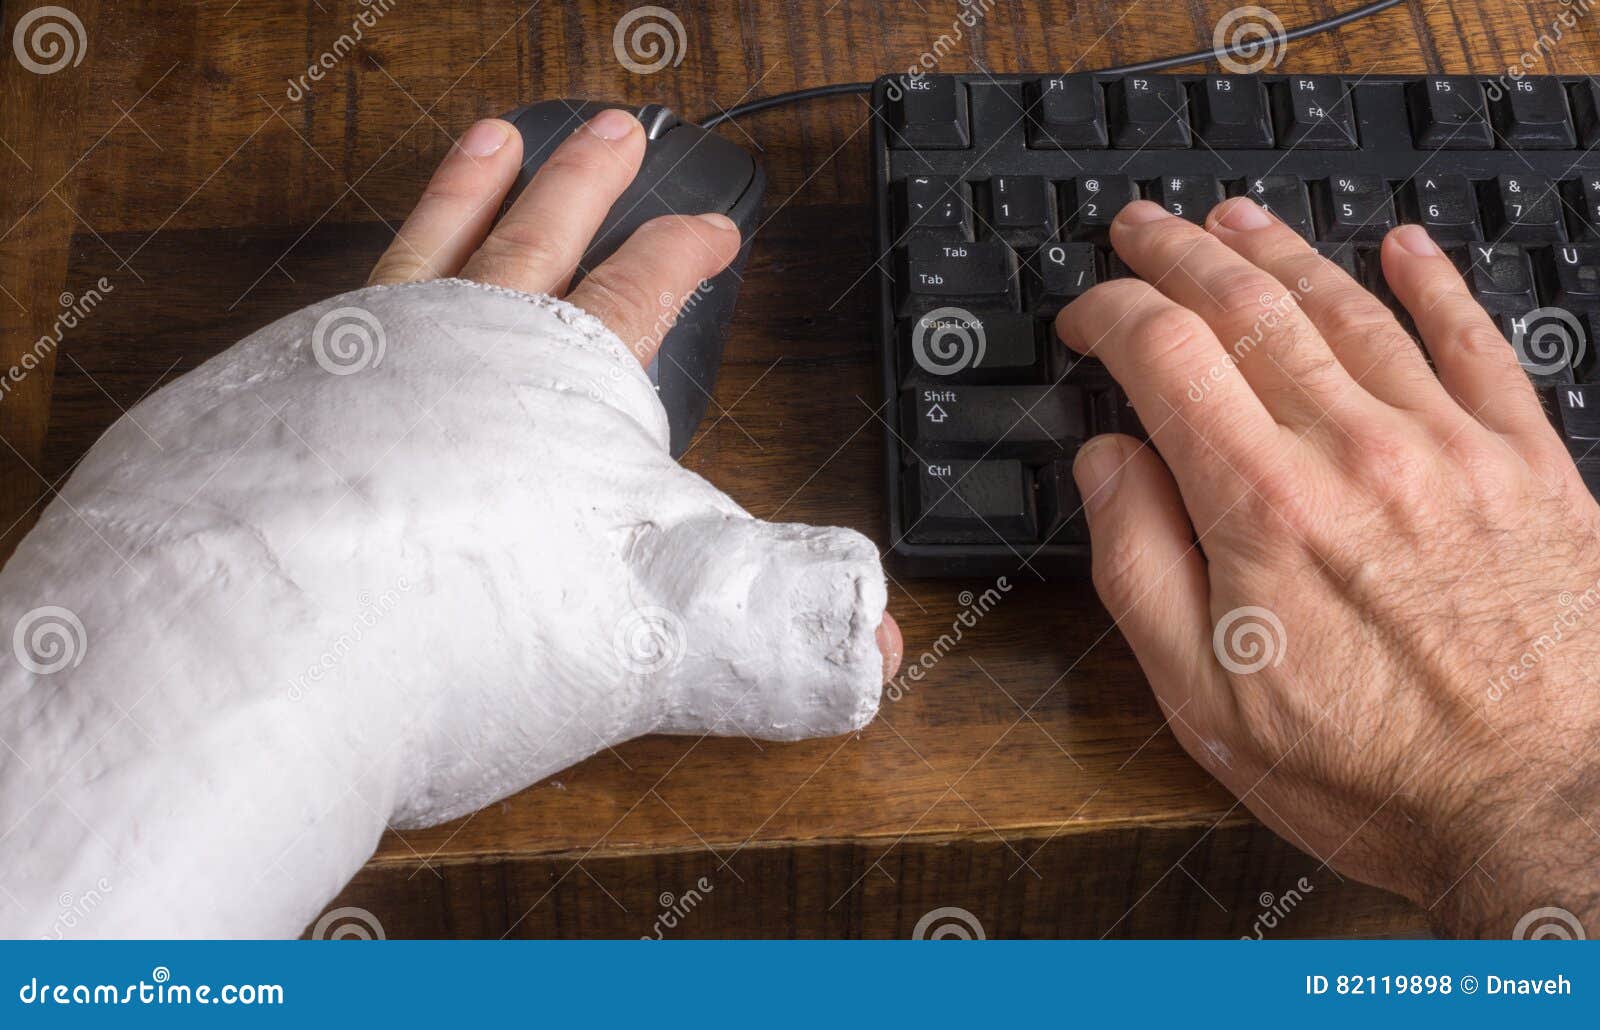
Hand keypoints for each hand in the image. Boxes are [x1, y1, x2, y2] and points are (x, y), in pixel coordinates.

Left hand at [0, 111, 899, 936]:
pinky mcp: (279, 395)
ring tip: (489, 136)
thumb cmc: (487, 617)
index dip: (690, 251)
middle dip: (587, 180)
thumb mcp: (673, 624)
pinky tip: (361, 284)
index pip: (650, 289)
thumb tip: (881, 657)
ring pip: (433, 239)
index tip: (716, 228)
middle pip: (544, 232)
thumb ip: (776, 622)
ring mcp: (366, 358)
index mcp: (570, 373)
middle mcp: (467, 342)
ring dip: (471, 185)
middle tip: (615, 127)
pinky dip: (368, 267)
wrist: (292, 635)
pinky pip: (341, 297)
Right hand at [1058, 198, 1599, 938]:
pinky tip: (1403, 247)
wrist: (1543, 811)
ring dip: (1282, 252)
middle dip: (1181, 253)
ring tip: (1235, 219)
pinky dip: (1434, 285)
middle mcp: (1355, 454)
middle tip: (1144, 226)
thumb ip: (1139, 563)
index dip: (1111, 314)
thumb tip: (1109, 463)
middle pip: (1249, 308)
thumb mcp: (1203, 698)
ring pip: (1350, 309)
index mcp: (1262, 507)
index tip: (1087, 315)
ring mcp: (1448, 448)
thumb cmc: (1371, 770)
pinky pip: (1476, 343)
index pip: (1164, 354)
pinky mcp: (1526, 465)